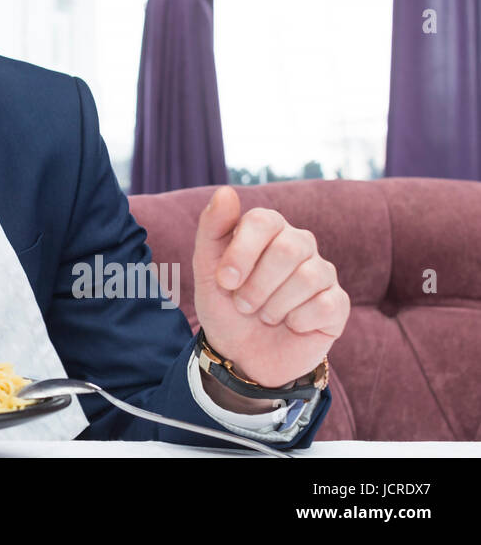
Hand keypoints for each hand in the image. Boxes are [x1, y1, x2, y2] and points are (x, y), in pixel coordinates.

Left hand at [193, 186, 348, 389]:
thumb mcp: (206, 270)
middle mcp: (300, 244)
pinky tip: (290, 325)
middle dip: (257, 285)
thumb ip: (212, 228)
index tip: (225, 281)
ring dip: (274, 306)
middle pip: (287, 249)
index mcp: (268, 229)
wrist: (241, 354)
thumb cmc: (224, 306)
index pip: (264, 220)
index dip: (242, 252)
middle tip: (243, 304)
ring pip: (308, 277)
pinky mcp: (337, 304)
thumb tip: (225, 191)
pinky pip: (325, 305)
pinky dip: (298, 321)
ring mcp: (322, 272)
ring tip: (264, 315)